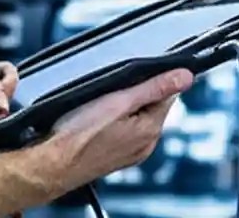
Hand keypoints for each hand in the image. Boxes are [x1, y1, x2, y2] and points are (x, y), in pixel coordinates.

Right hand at [38, 69, 193, 194]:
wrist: (53, 163)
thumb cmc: (79, 135)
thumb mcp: (119, 101)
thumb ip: (154, 87)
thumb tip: (185, 76)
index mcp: (151, 130)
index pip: (168, 94)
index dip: (154, 78)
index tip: (135, 74)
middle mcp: (146, 144)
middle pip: (153, 105)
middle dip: (137, 93)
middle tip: (112, 91)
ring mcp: (131, 152)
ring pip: (137, 117)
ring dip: (125, 107)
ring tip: (101, 106)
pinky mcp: (117, 156)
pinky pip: (125, 130)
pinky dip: (115, 121)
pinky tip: (97, 120)